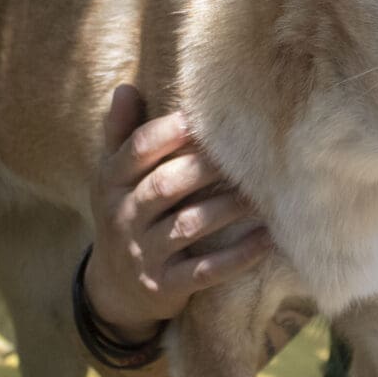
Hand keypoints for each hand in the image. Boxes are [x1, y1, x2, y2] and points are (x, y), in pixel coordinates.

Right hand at [83, 85, 272, 336]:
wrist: (113, 290)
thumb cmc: (126, 215)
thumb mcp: (112, 178)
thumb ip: (122, 134)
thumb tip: (126, 87)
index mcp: (110, 183)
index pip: (137, 151)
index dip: (169, 132)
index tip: (201, 116)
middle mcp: (123, 217)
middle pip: (165, 185)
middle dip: (205, 167)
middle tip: (247, 151)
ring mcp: (144, 254)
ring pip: (189, 226)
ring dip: (227, 208)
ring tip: (261, 193)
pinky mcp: (165, 286)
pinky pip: (205, 271)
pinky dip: (237, 256)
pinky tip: (266, 239)